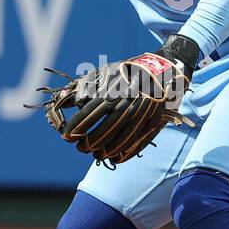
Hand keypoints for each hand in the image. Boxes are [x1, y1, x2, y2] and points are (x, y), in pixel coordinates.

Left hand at [25, 35, 197, 165]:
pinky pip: (137, 143)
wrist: (163, 69)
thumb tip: (64, 102)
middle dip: (89, 142)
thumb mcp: (106, 73)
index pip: (90, 114)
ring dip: (105, 151)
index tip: (66, 137)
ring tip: (95, 155)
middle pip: (104, 130)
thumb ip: (85, 88)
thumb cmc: (129, 71)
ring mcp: (142, 115)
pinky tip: (114, 159)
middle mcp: (127, 104)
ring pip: (120, 139)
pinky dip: (124, 154)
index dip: (76, 128)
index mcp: (114, 90)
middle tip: (80, 148)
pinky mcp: (154, 123)